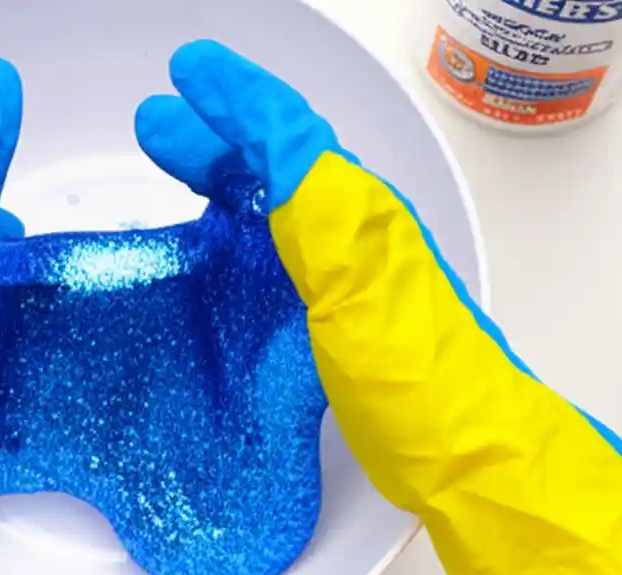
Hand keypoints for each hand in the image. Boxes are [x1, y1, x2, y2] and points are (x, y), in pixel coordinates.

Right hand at [135, 40, 621, 574]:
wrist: (463, 454)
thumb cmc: (416, 377)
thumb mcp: (357, 284)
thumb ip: (315, 206)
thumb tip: (270, 137)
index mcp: (353, 213)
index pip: (286, 132)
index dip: (234, 99)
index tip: (186, 73)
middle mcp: (350, 233)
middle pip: (275, 162)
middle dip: (215, 136)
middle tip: (157, 124)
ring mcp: (342, 277)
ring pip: (272, 204)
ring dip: (220, 178)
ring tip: (171, 167)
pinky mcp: (331, 322)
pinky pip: (273, 256)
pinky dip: (234, 235)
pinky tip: (209, 256)